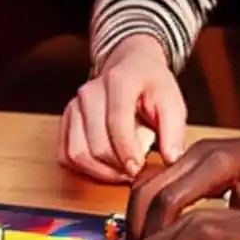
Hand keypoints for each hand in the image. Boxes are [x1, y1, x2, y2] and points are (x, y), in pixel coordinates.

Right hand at [60, 34, 184, 182]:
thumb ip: (173, 130)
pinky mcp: (66, 120)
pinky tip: (105, 167)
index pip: (117, 122)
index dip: (127, 152)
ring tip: (121, 172)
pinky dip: (84, 169)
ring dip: (100, 172)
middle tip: (135, 172)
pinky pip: (66, 155)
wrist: (129, 66)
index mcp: (119, 81)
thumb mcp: (172, 101)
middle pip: (96, 144)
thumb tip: (172, 159)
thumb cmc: (151, 85)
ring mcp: (74, 106)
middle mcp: (90, 92)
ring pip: (77, 153)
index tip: (138, 170)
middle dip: (116, 166)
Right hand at [123, 122, 239, 239]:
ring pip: (142, 186)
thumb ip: (238, 239)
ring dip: (135, 221)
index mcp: (219, 164)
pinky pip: (151, 184)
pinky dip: (144, 212)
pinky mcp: (183, 160)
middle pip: (146, 190)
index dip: (157, 236)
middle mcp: (196, 153)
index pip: (170, 200)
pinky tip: (148, 239)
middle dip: (137, 230)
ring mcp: (187, 154)